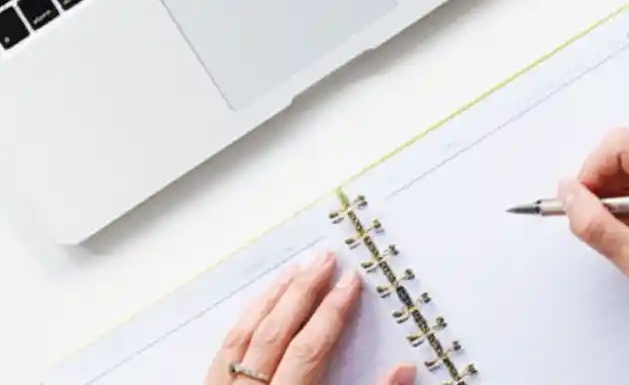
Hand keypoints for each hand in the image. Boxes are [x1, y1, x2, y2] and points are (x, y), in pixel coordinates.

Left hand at [206, 251, 414, 384]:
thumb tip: (404, 370)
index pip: (310, 348)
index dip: (332, 313)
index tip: (350, 282)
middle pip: (275, 332)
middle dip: (303, 292)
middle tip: (324, 259)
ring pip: (243, 336)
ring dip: (271, 299)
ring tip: (294, 271)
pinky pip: (224, 350)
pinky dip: (244, 321)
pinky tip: (258, 306)